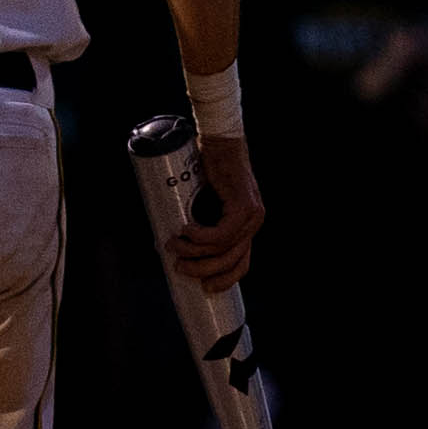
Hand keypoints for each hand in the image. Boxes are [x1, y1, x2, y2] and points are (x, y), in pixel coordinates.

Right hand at [161, 135, 269, 293]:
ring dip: (194, 251)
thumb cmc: (207, 168)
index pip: (242, 264)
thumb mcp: (205, 202)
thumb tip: (175, 247)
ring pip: (222, 249)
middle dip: (201, 269)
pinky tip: (187, 230)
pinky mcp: (243, 205)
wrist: (218, 141)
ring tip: (174, 244)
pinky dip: (201, 237)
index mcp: (246, 226)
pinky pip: (222, 234)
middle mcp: (254, 222)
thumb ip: (200, 222)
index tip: (204, 287)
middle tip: (178, 266)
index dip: (224, 280)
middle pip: (230, 261)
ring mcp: (252, 215)